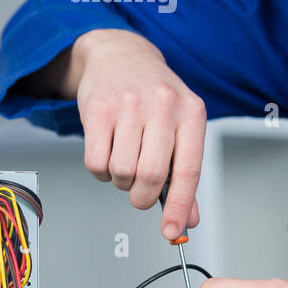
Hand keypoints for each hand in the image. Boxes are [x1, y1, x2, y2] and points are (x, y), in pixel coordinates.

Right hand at [73, 29, 204, 237]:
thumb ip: (185, 173)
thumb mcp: (181, 126)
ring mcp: (128, 105)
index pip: (189, 170)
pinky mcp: (98, 109)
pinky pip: (96, 163)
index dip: (180, 207)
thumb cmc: (155, 96)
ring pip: (121, 172)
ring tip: (125, 162)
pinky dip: (101, 171)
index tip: (172, 232)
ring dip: (121, 182)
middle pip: (151, 175)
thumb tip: (187, 219)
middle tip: (140, 192)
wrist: (120, 55)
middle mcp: (163, 105)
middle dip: (143, 196)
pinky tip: (108, 152)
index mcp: (191, 112)